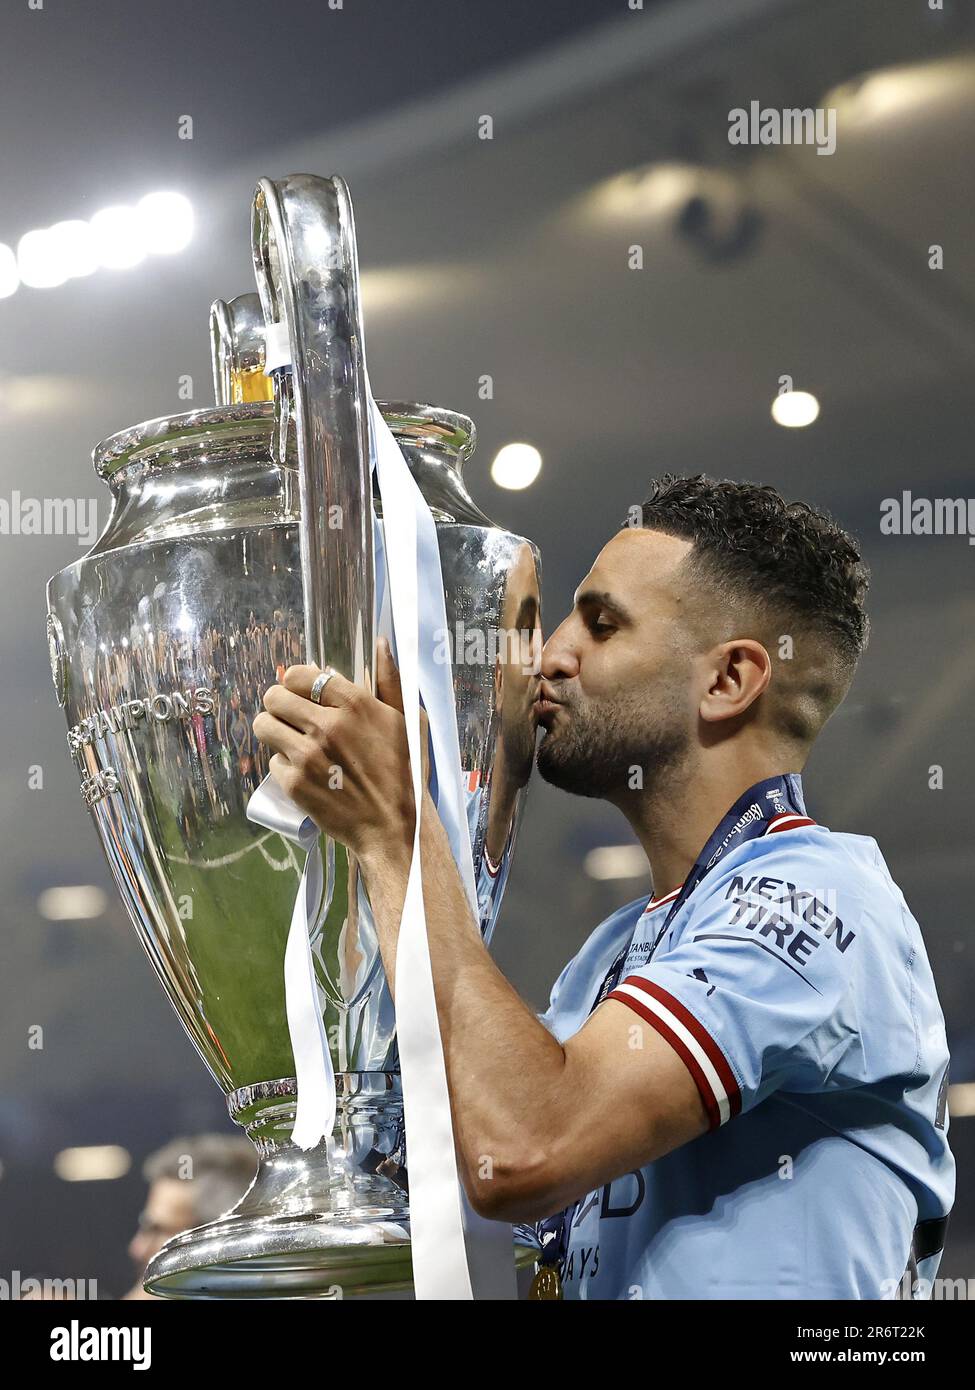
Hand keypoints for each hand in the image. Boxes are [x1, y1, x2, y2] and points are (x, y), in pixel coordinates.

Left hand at [252, 639, 427, 860]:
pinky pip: (272, 761)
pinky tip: (305, 773)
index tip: (301, 692)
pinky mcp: (294, 783)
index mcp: (355, 704)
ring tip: (290, 741)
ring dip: (274, 731)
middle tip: (292, 717)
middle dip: (279, 704)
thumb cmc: (408, 773)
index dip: (295, 681)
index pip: (300, 674)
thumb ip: (391, 681)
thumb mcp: (410, 720)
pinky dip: (284, 766)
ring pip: (264, 725)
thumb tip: (381, 644)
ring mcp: (307, 755)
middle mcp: (327, 725)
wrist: (395, 828)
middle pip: (274, 696)